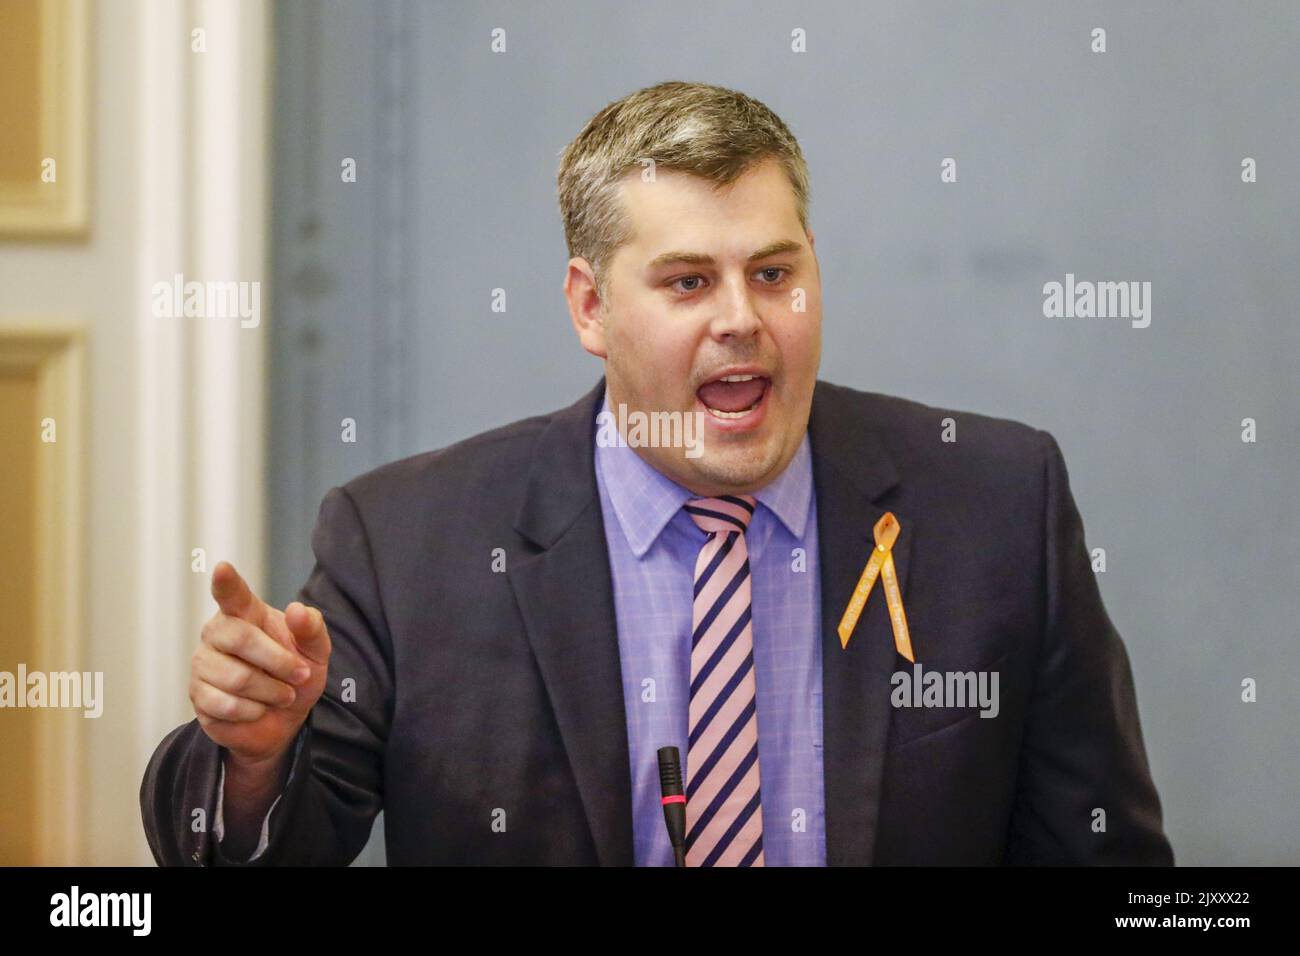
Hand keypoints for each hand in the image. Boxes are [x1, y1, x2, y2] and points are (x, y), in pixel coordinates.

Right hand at [190, 561, 330, 768]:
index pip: (232, 594)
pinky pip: (226, 705)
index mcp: (245, 613)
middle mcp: (218, 633)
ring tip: (282, 695)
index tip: (223, 568)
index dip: (226, 583)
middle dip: (279, 662)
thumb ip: (311, 628)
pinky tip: (259, 709)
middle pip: (241, 639)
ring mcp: (203, 664)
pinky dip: (254, 711)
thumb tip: (297, 610)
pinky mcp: (198, 696)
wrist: (284, 719)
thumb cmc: (296, 674)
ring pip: (237, 678)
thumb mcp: (316, 651)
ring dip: (271, 692)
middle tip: (301, 676)